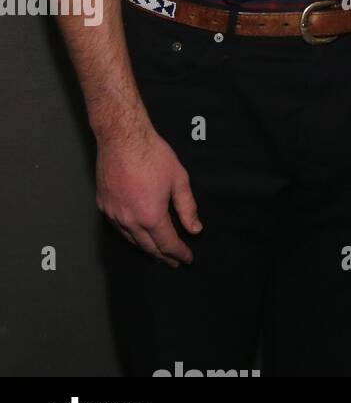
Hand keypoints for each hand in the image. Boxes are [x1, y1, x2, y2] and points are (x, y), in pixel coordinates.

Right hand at [96, 125, 201, 265]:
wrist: (123, 139)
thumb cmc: (153, 155)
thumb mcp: (179, 179)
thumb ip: (187, 207)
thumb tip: (195, 229)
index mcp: (151, 215)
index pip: (167, 243)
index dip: (179, 253)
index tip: (187, 259)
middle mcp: (130, 220)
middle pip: (148, 246)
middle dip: (163, 256)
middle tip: (174, 263)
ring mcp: (114, 214)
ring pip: (131, 240)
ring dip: (146, 248)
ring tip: (158, 253)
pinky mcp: (103, 206)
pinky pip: (118, 228)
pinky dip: (130, 236)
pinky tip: (137, 235)